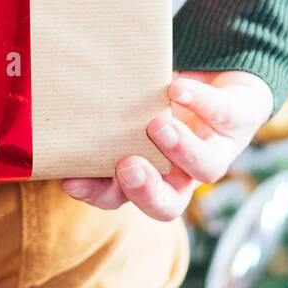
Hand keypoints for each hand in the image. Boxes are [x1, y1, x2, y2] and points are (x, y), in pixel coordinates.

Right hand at [61, 70, 273, 220]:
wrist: (224, 82)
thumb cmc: (164, 103)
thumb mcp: (130, 111)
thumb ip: (103, 117)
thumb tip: (49, 100)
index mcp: (149, 176)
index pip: (118, 198)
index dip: (96, 195)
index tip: (70, 181)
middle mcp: (182, 174)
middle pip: (168, 205)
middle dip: (146, 191)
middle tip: (128, 167)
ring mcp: (215, 150)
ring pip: (205, 169)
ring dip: (180, 151)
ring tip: (158, 125)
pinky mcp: (238, 120)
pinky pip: (223, 115)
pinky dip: (201, 103)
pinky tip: (177, 90)